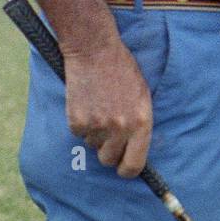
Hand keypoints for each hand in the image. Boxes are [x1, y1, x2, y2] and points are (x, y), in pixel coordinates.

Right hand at [63, 34, 152, 177]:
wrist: (95, 51)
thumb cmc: (122, 71)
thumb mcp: (142, 95)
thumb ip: (139, 123)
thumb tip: (134, 150)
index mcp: (141, 122)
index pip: (134, 165)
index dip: (127, 169)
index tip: (123, 166)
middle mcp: (120, 128)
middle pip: (109, 160)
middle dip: (108, 150)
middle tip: (108, 129)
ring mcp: (98, 126)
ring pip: (93, 146)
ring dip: (95, 133)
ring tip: (99, 106)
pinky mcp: (77, 122)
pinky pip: (79, 134)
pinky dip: (81, 123)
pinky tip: (87, 102)